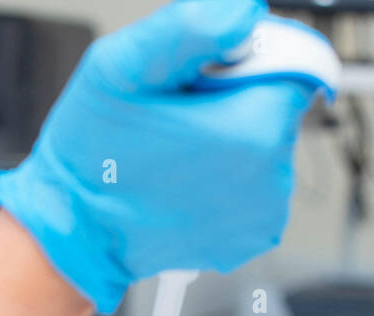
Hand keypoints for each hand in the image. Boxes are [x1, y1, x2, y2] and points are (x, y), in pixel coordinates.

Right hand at [0, 0, 314, 313]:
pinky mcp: (253, 234)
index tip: (208, 69)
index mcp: (252, 129)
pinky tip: (186, 178)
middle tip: (179, 113)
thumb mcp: (120, 68)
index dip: (252, 54)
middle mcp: (270, 178)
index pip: (295, 62)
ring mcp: (265, 214)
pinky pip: (256, 185)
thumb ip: (188, 28)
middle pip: (278, 105)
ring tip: (176, 151)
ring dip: (233, 137)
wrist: (78, 231)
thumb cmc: (91, 156)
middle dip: (237, 97)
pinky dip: (230, 175)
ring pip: (267, 145)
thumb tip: (244, 11)